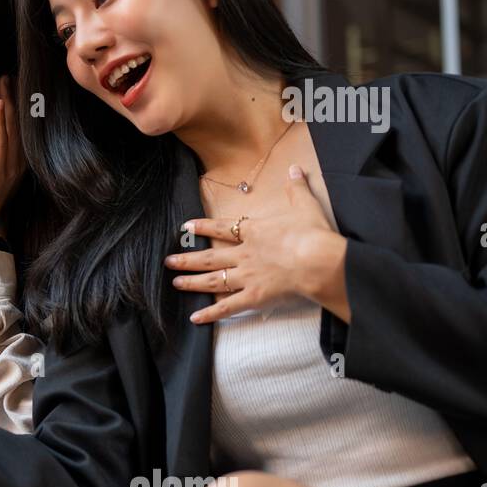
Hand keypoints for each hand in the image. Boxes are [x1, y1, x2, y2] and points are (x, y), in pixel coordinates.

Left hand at [0, 76, 23, 240]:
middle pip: (19, 123)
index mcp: (15, 163)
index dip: (16, 105)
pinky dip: (0, 121)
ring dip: (9, 102)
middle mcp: (17, 162)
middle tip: (11, 74)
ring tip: (6, 80)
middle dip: (16, 97)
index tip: (11, 84)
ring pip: (12, 127)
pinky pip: (1, 140)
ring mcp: (9, 166)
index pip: (18, 127)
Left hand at [166, 165, 346, 323]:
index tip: (185, 226)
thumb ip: (296, 188)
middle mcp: (244, 254)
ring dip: (192, 282)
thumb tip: (295, 168)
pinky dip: (211, 314)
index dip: (202, 226)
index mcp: (254, 232)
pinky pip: (228, 307)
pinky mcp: (254, 296)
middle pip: (209, 257)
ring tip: (175, 283)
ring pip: (212, 280)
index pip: (221, 228)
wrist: (318, 261)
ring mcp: (246, 276)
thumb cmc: (312, 234)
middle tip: (168, 262)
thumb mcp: (305, 205)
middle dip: (187, 259)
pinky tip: (195, 318)